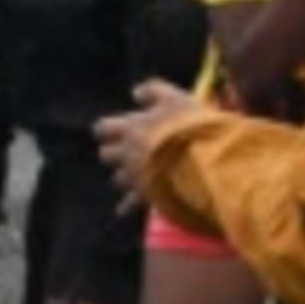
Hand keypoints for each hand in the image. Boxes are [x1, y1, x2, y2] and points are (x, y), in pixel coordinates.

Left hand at [94, 78, 198, 205]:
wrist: (201, 160)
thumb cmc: (189, 125)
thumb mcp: (175, 98)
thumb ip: (154, 91)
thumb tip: (135, 92)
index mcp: (131, 128)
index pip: (103, 128)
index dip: (107, 129)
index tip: (116, 129)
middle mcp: (127, 153)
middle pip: (106, 154)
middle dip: (114, 152)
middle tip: (128, 150)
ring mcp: (134, 176)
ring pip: (117, 178)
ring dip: (124, 175)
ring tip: (136, 173)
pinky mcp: (145, 194)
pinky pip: (130, 203)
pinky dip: (126, 207)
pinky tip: (120, 213)